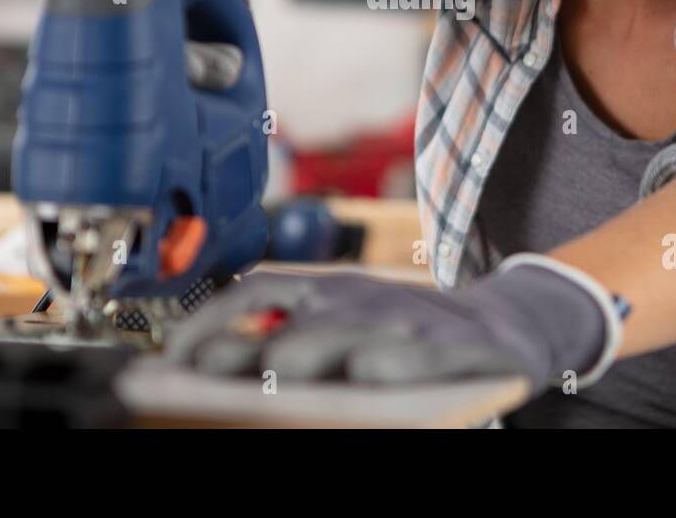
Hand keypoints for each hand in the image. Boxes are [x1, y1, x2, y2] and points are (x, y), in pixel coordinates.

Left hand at [165, 262, 610, 393]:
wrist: (504, 326)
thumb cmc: (405, 333)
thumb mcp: (347, 320)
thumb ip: (287, 335)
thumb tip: (210, 367)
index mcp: (325, 289)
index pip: (254, 292)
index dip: (209, 323)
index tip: (171, 361)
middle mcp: (356, 301)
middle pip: (290, 328)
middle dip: (251, 358)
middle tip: (214, 386)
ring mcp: (402, 322)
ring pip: (342, 341)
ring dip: (306, 360)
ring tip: (275, 383)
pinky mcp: (447, 347)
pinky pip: (410, 355)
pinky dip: (387, 363)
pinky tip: (367, 376)